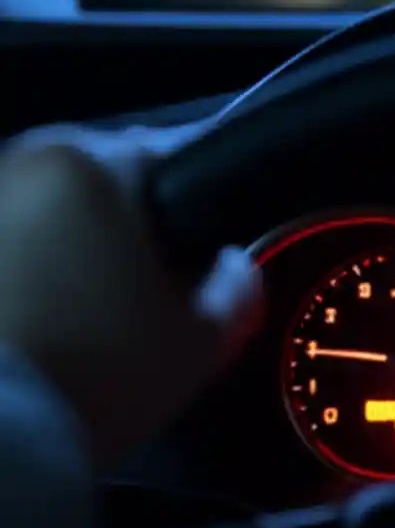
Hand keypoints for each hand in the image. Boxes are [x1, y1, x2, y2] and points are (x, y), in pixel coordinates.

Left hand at [0, 125, 262, 463]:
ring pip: (49, 222)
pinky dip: (29, 283)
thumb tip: (235, 266)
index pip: (174, 155)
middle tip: (152, 300)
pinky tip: (46, 335)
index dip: (204, 207)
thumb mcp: (201, 341)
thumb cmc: (96, 372)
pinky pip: (13, 258)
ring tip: (92, 325)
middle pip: (103, 189)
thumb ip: (238, 287)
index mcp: (89, 163)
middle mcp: (18, 163)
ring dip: (72, 258)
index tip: (212, 252)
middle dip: (129, 235)